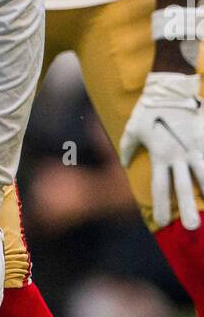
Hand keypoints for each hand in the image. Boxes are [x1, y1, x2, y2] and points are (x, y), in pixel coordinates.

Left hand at [119, 72, 203, 230]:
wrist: (170, 88)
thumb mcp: (132, 129)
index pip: (160, 187)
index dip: (160, 206)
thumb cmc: (148, 109)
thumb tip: (123, 163)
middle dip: (187, 209)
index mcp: (160, 156)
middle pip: (183, 188)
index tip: (161, 221)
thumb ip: (127, 148)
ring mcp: (194, 147)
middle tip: (191, 228)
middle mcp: (178, 155)